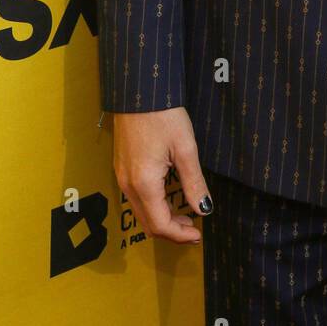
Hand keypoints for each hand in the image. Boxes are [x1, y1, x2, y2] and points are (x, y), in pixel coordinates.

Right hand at [111, 106, 211, 243]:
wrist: (139, 90)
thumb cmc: (164, 115)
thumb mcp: (185, 148)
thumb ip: (194, 183)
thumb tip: (205, 209)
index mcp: (143, 184)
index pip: (160, 225)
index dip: (180, 235)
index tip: (199, 235)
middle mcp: (128, 185)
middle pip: (148, 223)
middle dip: (172, 231)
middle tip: (195, 228)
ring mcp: (122, 176)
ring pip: (141, 212)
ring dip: (163, 219)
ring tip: (187, 214)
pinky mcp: (121, 167)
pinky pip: (136, 198)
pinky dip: (154, 206)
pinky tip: (170, 197)